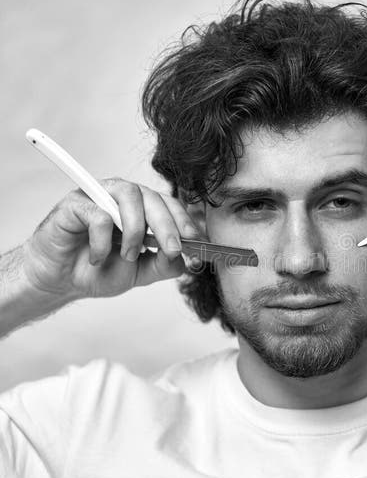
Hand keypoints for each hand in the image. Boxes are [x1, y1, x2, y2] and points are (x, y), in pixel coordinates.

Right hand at [21, 178, 198, 301]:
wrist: (61, 281)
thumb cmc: (98, 270)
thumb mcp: (139, 273)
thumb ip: (163, 265)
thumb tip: (184, 258)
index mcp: (141, 209)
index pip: (169, 204)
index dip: (183, 220)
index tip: (194, 241)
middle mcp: (122, 197)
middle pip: (153, 197)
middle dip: (167, 225)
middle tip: (171, 250)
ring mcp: (99, 196)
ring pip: (129, 196)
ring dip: (135, 229)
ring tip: (128, 256)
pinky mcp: (76, 204)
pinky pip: (98, 214)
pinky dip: (102, 240)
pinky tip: (97, 256)